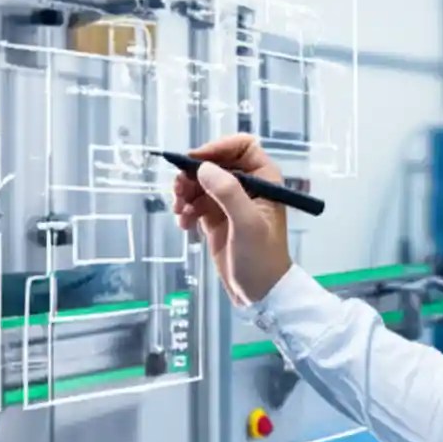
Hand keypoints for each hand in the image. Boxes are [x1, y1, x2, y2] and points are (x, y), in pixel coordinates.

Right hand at [171, 134, 291, 305]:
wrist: (261, 294)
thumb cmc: (261, 259)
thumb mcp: (247, 224)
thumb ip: (228, 193)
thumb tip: (203, 168)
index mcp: (264, 180)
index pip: (241, 147)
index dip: (217, 148)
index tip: (194, 160)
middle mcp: (248, 187)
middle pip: (215, 163)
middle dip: (194, 174)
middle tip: (178, 190)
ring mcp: (230, 203)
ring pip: (202, 183)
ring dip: (186, 193)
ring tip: (179, 211)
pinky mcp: (217, 219)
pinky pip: (196, 203)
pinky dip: (186, 210)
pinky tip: (184, 224)